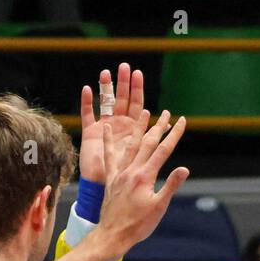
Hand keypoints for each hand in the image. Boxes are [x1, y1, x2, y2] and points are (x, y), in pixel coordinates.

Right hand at [78, 63, 148, 184]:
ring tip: (107, 72)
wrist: (106, 193)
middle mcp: (121, 127)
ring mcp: (106, 128)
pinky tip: (87, 89)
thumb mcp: (146, 165)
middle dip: (126, 85)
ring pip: (106, 103)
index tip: (139, 70)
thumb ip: (159, 149)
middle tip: (128, 67)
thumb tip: (171, 132)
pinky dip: (88, 103)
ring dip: (106, 88)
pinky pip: (88, 115)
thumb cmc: (128, 182)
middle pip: (124, 101)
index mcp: (135, 133)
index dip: (144, 96)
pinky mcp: (91, 133)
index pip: (142, 111)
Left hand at [94, 109, 188, 258]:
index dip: (174, 134)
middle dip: (159, 126)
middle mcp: (132, 170)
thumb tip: (184, 169)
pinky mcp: (111, 178)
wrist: (113, 234)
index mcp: (145, 176)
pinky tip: (105, 127)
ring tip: (144, 112)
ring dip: (139, 128)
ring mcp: (120, 173)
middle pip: (148, 143)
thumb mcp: (159, 207)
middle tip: (166, 113)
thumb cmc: (138, 225)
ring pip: (131, 145)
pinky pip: (109, 155)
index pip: (164, 150)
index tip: (182, 121)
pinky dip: (108, 141)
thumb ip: (170, 186)